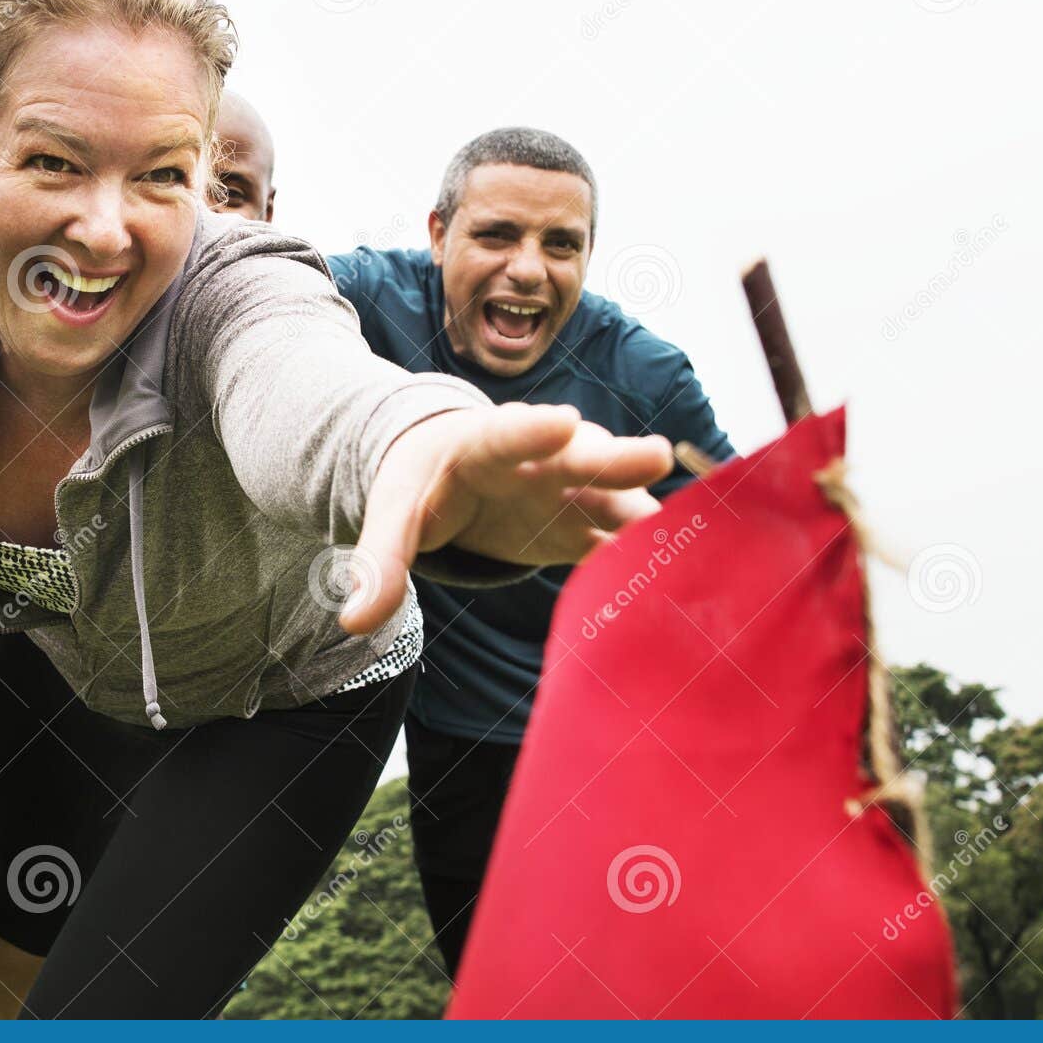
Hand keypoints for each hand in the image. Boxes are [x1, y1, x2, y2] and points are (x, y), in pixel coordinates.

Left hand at [341, 403, 670, 633]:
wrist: (447, 474)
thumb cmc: (418, 483)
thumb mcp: (390, 513)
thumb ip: (379, 562)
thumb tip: (353, 619)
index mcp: (483, 445)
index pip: (507, 434)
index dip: (534, 431)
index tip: (565, 423)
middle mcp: (537, 461)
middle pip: (579, 456)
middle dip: (615, 458)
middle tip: (655, 456)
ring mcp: (566, 493)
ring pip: (613, 497)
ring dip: (645, 512)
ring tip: (690, 531)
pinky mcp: (581, 527)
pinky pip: (618, 539)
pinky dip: (645, 556)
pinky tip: (684, 575)